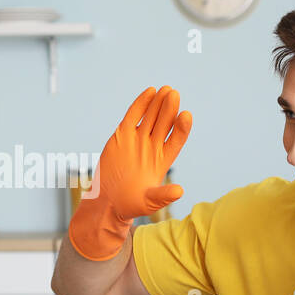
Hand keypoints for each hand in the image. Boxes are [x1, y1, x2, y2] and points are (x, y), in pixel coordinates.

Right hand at [68, 85, 191, 260]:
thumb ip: (162, 196)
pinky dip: (141, 104)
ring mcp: (138, 140)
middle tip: (174, 94)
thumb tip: (179, 192)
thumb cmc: (130, 205)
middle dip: (170, 109)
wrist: (107, 201)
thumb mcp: (149, 202)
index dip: (181, 128)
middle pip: (165, 124)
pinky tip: (150, 92)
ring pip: (151, 117)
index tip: (186, 115)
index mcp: (163, 161)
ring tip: (166, 90)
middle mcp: (153, 147)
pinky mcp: (122, 135)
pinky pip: (133, 116)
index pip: (176, 140)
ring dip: (158, 103)